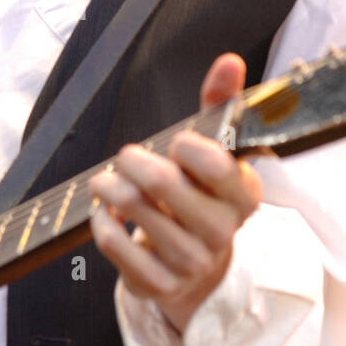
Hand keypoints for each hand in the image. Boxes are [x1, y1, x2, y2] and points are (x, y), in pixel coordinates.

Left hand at [88, 53, 263, 332]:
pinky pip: (113, 242)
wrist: (200, 269)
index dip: (187, 147)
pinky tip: (106, 210)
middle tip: (125, 155)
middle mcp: (222, 232)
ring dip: (108, 184)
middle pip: (163, 183)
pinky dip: (101, 218)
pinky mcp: (159, 284)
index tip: (177, 144)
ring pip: (132, 209)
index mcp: (245, 196)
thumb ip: (221, 104)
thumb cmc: (202, 194)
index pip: (217, 164)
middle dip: (133, 159)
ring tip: (106, 178)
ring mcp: (191, 263)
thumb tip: (229, 60)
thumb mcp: (216, 151)